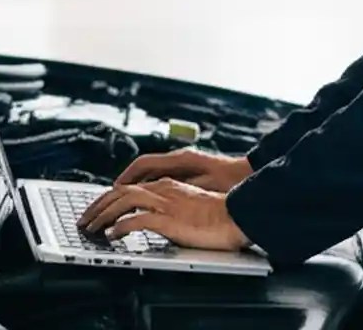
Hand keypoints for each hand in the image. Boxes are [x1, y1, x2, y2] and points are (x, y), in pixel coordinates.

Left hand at [76, 178, 247, 250]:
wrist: (236, 216)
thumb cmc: (220, 215)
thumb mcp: (191, 206)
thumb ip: (173, 207)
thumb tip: (158, 220)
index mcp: (169, 184)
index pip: (131, 186)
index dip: (111, 197)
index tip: (100, 209)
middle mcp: (164, 189)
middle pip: (121, 191)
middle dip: (99, 204)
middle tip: (85, 218)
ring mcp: (165, 202)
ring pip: (123, 201)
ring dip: (103, 214)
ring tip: (91, 227)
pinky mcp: (168, 218)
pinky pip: (135, 220)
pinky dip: (120, 227)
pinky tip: (112, 235)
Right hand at [113, 148, 251, 191]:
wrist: (250, 175)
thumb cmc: (231, 180)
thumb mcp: (206, 184)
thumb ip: (184, 187)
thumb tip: (160, 192)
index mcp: (181, 159)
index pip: (144, 164)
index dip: (127, 177)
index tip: (114, 189)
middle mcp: (180, 159)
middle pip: (144, 168)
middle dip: (127, 182)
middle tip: (112, 198)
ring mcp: (184, 165)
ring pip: (152, 174)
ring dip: (137, 186)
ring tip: (123, 202)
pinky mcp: (189, 173)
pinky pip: (162, 178)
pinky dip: (150, 188)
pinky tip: (147, 203)